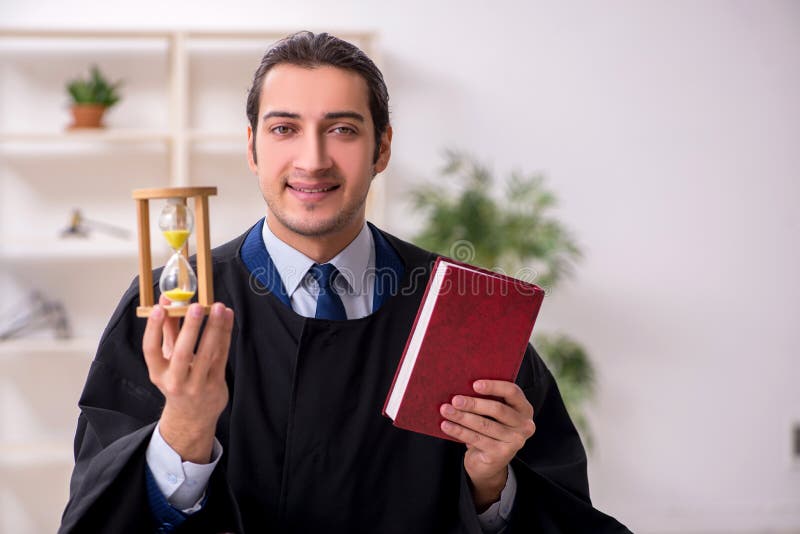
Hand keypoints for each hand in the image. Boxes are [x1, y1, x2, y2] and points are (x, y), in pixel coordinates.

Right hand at [143, 296, 233, 462]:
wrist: (193, 415)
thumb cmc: (178, 379)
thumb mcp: (168, 360)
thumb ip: (167, 330)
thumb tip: (166, 300)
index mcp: (158, 373)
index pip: (150, 349)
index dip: (153, 328)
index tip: (160, 308)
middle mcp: (175, 381)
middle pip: (182, 353)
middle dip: (190, 327)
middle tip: (196, 306)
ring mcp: (197, 384)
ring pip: (207, 353)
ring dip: (214, 328)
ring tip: (218, 307)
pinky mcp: (215, 383)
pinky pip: (221, 355)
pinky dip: (225, 334)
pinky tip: (227, 317)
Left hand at [439, 379, 535, 510]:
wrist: (490, 463)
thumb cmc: (490, 428)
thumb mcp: (494, 414)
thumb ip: (488, 399)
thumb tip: (463, 384)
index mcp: (524, 408)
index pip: (513, 392)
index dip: (494, 387)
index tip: (474, 384)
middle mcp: (524, 425)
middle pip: (497, 409)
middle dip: (473, 404)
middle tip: (455, 400)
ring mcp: (514, 441)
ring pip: (484, 425)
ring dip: (462, 417)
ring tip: (446, 410)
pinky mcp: (501, 454)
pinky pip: (476, 439)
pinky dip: (459, 431)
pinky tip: (446, 425)